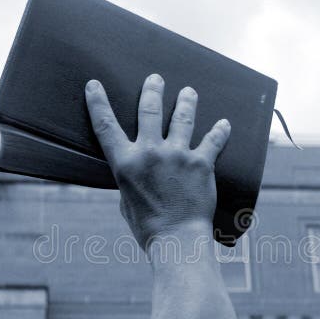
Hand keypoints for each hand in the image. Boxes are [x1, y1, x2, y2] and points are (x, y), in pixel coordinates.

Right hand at [85, 73, 229, 249]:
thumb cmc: (148, 227)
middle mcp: (150, 153)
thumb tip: (134, 170)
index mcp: (126, 163)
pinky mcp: (201, 163)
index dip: (98, 102)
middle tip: (156, 79)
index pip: (106, 126)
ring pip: (183, 117)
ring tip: (189, 92)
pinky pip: (213, 141)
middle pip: (149, 110)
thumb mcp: (126, 201)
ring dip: (186, 101)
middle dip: (152, 89)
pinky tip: (225, 123)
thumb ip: (129, 179)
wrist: (177, 239)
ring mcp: (177, 155)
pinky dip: (220, 131)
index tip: (94, 85)